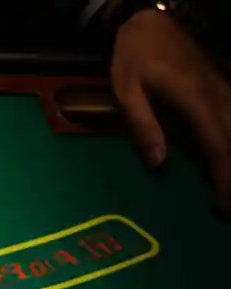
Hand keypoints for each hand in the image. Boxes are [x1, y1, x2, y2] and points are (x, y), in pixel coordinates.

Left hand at [110, 10, 230, 212]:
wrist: (150, 21)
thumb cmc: (134, 55)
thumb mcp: (126, 90)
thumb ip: (142, 125)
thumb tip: (158, 163)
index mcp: (195, 99)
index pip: (218, 145)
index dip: (224, 176)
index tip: (224, 204)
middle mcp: (217, 96)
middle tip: (228, 209)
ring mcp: (223, 91)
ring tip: (229, 191)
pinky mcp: (220, 89)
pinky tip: (228, 160)